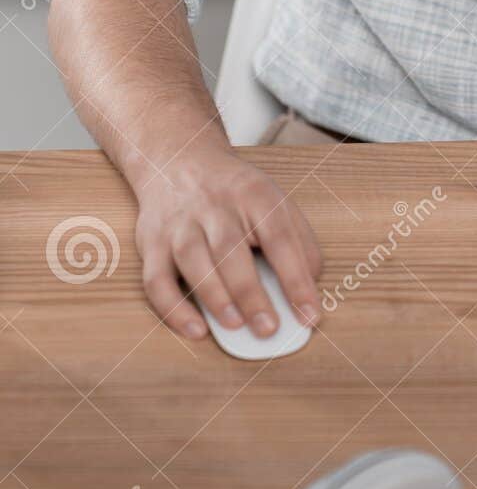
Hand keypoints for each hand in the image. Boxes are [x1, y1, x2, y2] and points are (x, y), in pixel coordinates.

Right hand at [132, 145, 322, 339]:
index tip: (309, 314)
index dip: (296, 279)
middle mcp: (215, 206)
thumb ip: (298, 238)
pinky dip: (174, 308)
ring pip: (193, 259)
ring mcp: (181, 223)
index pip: (279, 237)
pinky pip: (157, 279)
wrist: (180, 158)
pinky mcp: (153, 242)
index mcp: (254, 194)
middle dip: (251, 293)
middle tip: (269, 329)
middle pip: (232, 249)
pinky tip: (196, 329)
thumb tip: (311, 282)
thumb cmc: (235, 192)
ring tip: (235, 325)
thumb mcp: (274, 199)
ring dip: (214, 296)